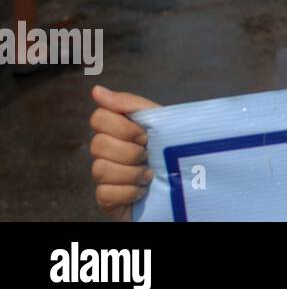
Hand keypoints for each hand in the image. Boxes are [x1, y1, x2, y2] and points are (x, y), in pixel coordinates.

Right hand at [89, 85, 159, 220]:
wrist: (189, 182)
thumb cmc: (172, 148)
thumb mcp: (159, 121)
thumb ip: (129, 104)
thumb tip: (96, 90)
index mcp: (117, 130)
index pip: (98, 118)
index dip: (122, 127)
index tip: (145, 134)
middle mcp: (106, 151)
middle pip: (97, 145)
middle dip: (130, 151)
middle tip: (148, 155)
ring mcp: (104, 176)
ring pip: (100, 170)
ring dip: (132, 173)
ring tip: (150, 175)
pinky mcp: (107, 199)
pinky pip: (105, 193)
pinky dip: (129, 192)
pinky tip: (143, 191)